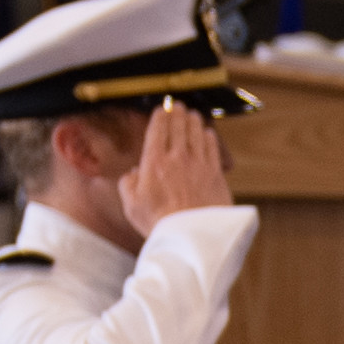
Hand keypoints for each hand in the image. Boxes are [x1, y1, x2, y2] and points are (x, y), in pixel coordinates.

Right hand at [121, 98, 233, 237]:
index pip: (157, 129)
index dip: (160, 116)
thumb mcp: (132, 205)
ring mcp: (199, 164)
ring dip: (194, 121)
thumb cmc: (159, 223)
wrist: (191, 236)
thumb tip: (133, 172)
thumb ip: (128, 184)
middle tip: (178, 107)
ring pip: (197, 132)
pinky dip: (209, 137)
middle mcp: (178, 157)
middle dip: (178, 113)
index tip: (162, 110)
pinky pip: (212, 147)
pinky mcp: (215, 173)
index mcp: (154, 162)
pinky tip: (208, 134)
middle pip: (179, 125)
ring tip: (193, 115)